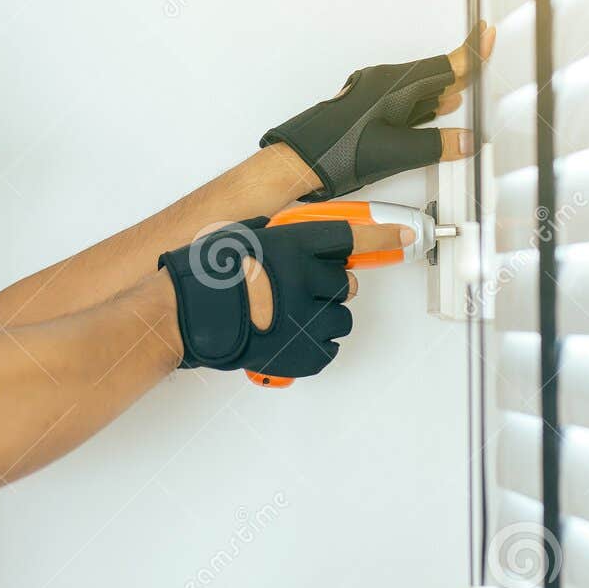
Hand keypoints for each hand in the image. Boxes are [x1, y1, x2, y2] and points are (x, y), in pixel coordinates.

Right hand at [158, 217, 409, 378]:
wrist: (182, 315)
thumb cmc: (205, 274)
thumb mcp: (245, 235)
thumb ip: (282, 238)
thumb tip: (301, 244)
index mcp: (294, 245)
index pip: (352, 238)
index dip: (382, 238)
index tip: (405, 239)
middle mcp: (307, 279)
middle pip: (344, 283)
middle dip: (328, 286)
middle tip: (301, 291)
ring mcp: (306, 318)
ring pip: (339, 319)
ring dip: (322, 318)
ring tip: (288, 319)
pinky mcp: (301, 352)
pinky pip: (327, 349)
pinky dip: (313, 346)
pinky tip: (288, 339)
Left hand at [260, 21, 495, 201]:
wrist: (301, 161)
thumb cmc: (339, 153)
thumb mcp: (397, 152)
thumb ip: (437, 145)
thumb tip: (466, 141)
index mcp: (395, 86)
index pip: (445, 65)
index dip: (471, 52)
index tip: (486, 32)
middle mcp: (386, 83)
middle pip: (435, 73)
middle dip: (462, 70)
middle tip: (485, 58)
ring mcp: (376, 94)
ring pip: (421, 86)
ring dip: (445, 87)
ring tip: (468, 87)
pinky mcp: (369, 108)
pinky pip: (408, 98)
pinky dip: (427, 101)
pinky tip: (436, 109)